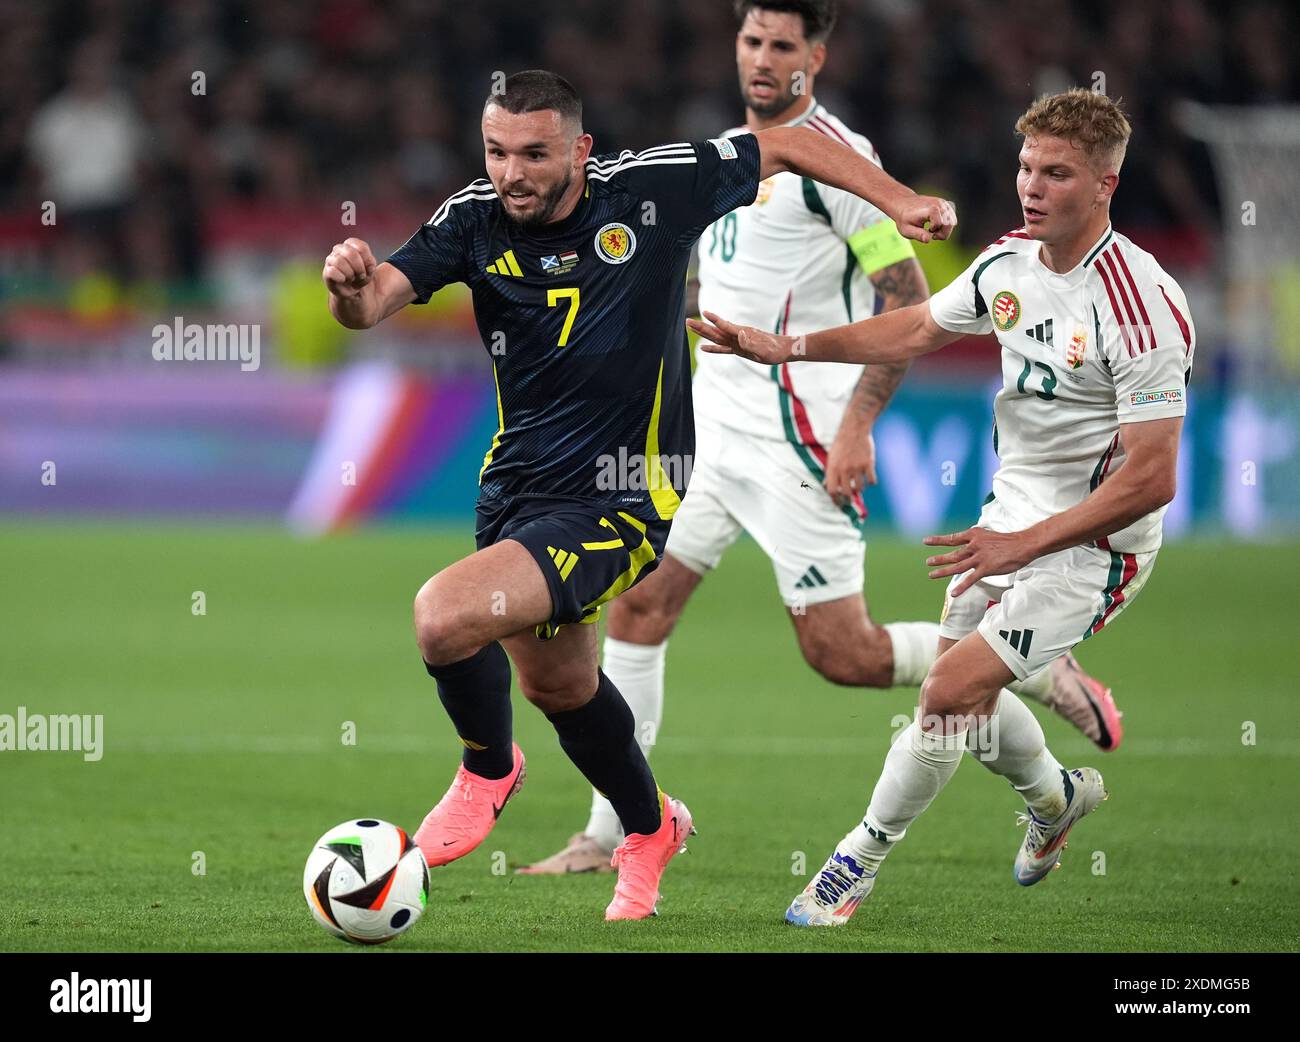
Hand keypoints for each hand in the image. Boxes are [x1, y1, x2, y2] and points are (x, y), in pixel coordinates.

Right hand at [323, 237, 376, 298]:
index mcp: (351, 244)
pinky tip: (343, 280)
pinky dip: (340, 277)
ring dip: (350, 273)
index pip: (362, 247)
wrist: (351, 291)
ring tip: (352, 278)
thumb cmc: (360, 276)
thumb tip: (368, 264)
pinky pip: (332, 271)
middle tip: (361, 275)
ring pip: (339, 261)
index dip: (367, 260)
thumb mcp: (370, 269)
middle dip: (359, 267)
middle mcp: (339, 249)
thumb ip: (371, 263)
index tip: (368, 268)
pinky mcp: (326, 271)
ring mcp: (331, 259)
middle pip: (351, 253)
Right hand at [687, 310, 798, 364]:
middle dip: (701, 326)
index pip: (725, 326)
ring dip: (703, 333)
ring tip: (690, 327)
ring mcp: (737, 342)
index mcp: (742, 335)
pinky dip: (713, 347)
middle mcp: (737, 336)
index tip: (704, 313)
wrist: (784, 349)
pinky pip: (723, 348)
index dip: (715, 320)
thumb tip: (740, 334)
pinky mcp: (739, 349)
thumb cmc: (775, 351)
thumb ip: (751, 343)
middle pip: (715, 331)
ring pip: (716, 337)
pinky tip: (703, 347)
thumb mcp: (765, 350)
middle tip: (686, 321)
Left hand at [824, 422, 875, 507]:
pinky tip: (869, 479)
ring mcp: (857, 467)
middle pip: (846, 492)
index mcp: (833, 468)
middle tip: (850, 498)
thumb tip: (825, 485)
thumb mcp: (831, 457)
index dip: (835, 499)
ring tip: (858, 486)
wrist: (854, 429)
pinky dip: (871, 482)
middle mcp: (844, 469)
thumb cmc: (841, 443)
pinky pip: (872, 480)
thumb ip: (829, 472)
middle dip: (848, 498)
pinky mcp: (869, 463)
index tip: (838, 503)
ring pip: (859, 488)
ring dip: (859, 490)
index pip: (832, 491)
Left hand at [891, 195, 957, 243]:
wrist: (903, 204)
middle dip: (942, 233)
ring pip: (953, 222)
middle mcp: (939, 204)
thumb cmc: (905, 219)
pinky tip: (936, 225)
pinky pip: (952, 219)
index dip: (936, 231)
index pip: (941, 223)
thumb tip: (928, 239)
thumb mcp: (907, 230)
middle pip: (949, 224)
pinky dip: (946, 225)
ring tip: (932, 229)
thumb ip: (918, 235)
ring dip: (944, 230)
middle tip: (931, 234)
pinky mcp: (946, 204)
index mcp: (930, 209)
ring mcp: (944, 203)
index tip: (928, 230)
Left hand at [922, 526, 1039, 596]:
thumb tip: (968, 545)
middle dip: (939, 558)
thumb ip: (976, 541)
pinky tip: (953, 593)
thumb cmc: (1007, 541)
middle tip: (928, 562)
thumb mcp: (987, 535)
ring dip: (943, 571)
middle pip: (953, 554)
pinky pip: (971, 579)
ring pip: (957, 566)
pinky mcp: (986, 568)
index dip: (938, 540)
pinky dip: (961, 587)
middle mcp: (974, 546)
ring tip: (931, 574)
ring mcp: (979, 557)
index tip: (926, 541)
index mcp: (973, 535)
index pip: (953, 538)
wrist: (1023, 544)